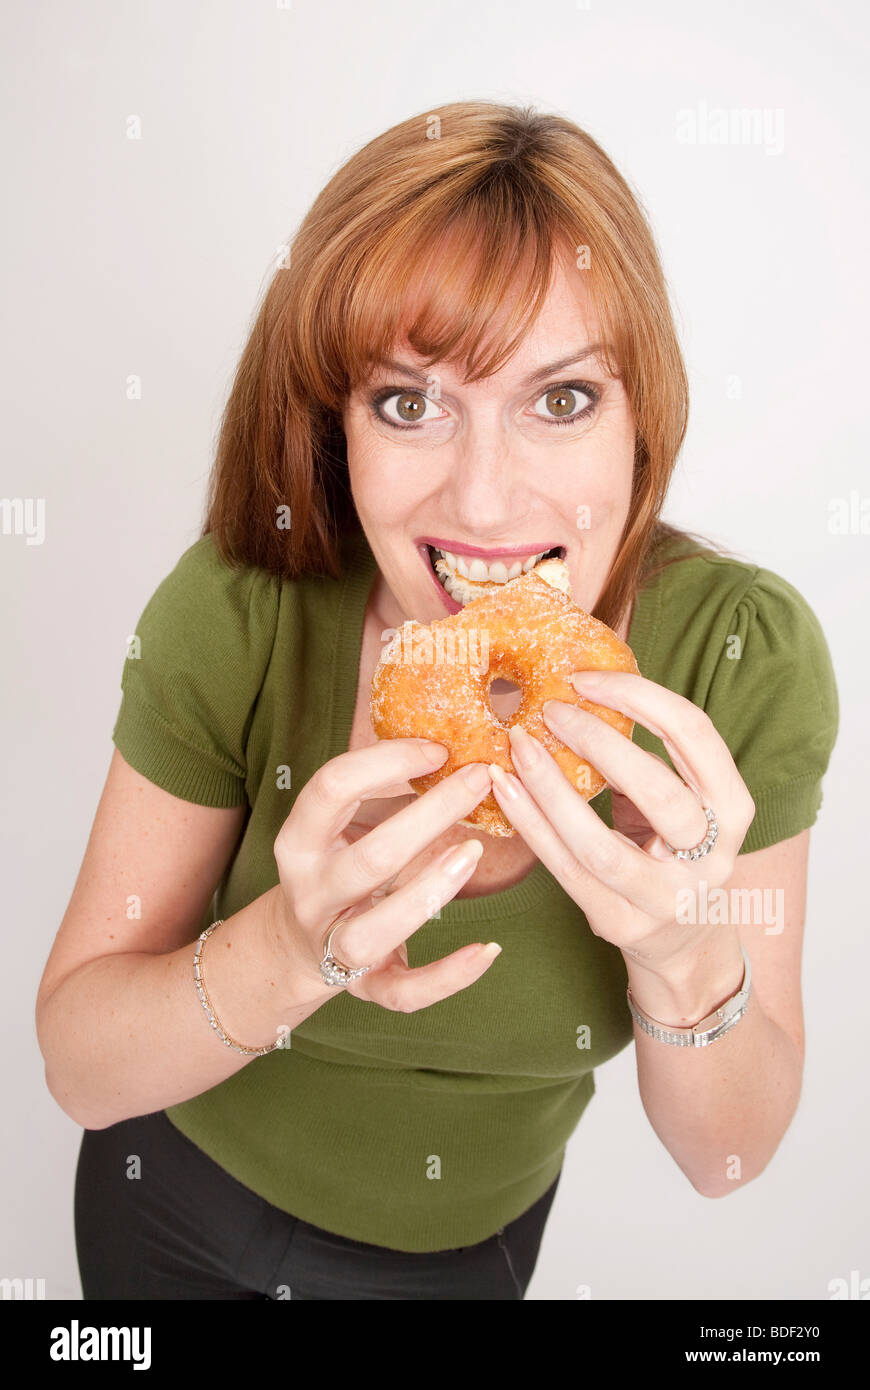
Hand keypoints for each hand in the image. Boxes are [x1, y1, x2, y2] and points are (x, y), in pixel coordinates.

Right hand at [271, 739, 498, 1009]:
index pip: (330, 789)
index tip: (439, 748)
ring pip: (376, 930)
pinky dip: (449, 976)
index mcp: (300, 842)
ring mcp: (334, 945)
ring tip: (475, 851)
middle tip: (479, 780)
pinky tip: (489, 949)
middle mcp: (311, 895)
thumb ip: (383, 788)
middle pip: (369, 859)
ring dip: (430, 891)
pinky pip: (405, 991)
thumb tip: (454, 741)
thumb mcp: (342, 822)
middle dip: (428, 816)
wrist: (296, 946)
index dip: (385, 762)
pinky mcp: (366, 986)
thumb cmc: (337, 863)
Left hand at [488, 670, 754, 975]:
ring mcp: (664, 899)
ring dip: (550, 789)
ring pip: (600, 845)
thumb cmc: (673, 851)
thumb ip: (649, 757)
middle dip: (598, 741)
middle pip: (657, 791)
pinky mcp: (619, 924)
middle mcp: (709, 858)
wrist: (685, 944)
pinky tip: (504, 789)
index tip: (586, 678)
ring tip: (517, 747)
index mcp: (733, 810)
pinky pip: (565, 871)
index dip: (640, 697)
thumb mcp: (682, 801)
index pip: (695, 735)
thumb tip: (580, 692)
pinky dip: (529, 825)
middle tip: (550, 710)